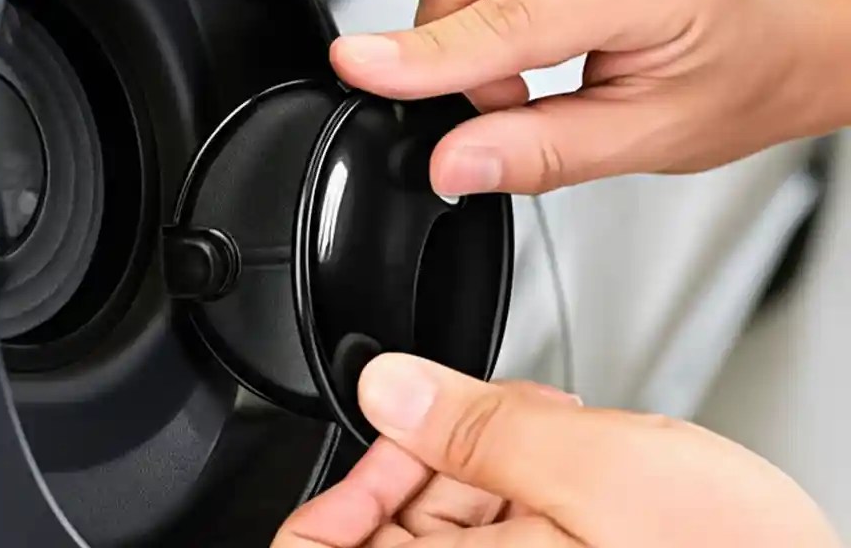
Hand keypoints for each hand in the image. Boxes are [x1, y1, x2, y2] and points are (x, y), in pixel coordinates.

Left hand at [271, 354, 838, 546]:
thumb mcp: (590, 471)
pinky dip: (524, 486)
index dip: (331, 501)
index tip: (379, 444)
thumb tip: (386, 388)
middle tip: (485, 415)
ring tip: (546, 424)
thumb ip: (471, 427)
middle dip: (432, 454)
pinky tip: (569, 454)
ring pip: (450, 527)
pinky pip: (505, 536)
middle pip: (389, 536)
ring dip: (486, 461)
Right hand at [330, 0, 850, 195]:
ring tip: (533, 78)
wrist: (792, 29)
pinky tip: (537, 44)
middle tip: (506, 104)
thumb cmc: (744, 80)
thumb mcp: (648, 139)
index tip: (358, 66)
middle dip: (448, 49)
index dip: (426, 52)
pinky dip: (490, 13)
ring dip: (470, 34)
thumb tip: (453, 163)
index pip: (511, 20)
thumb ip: (540, 153)